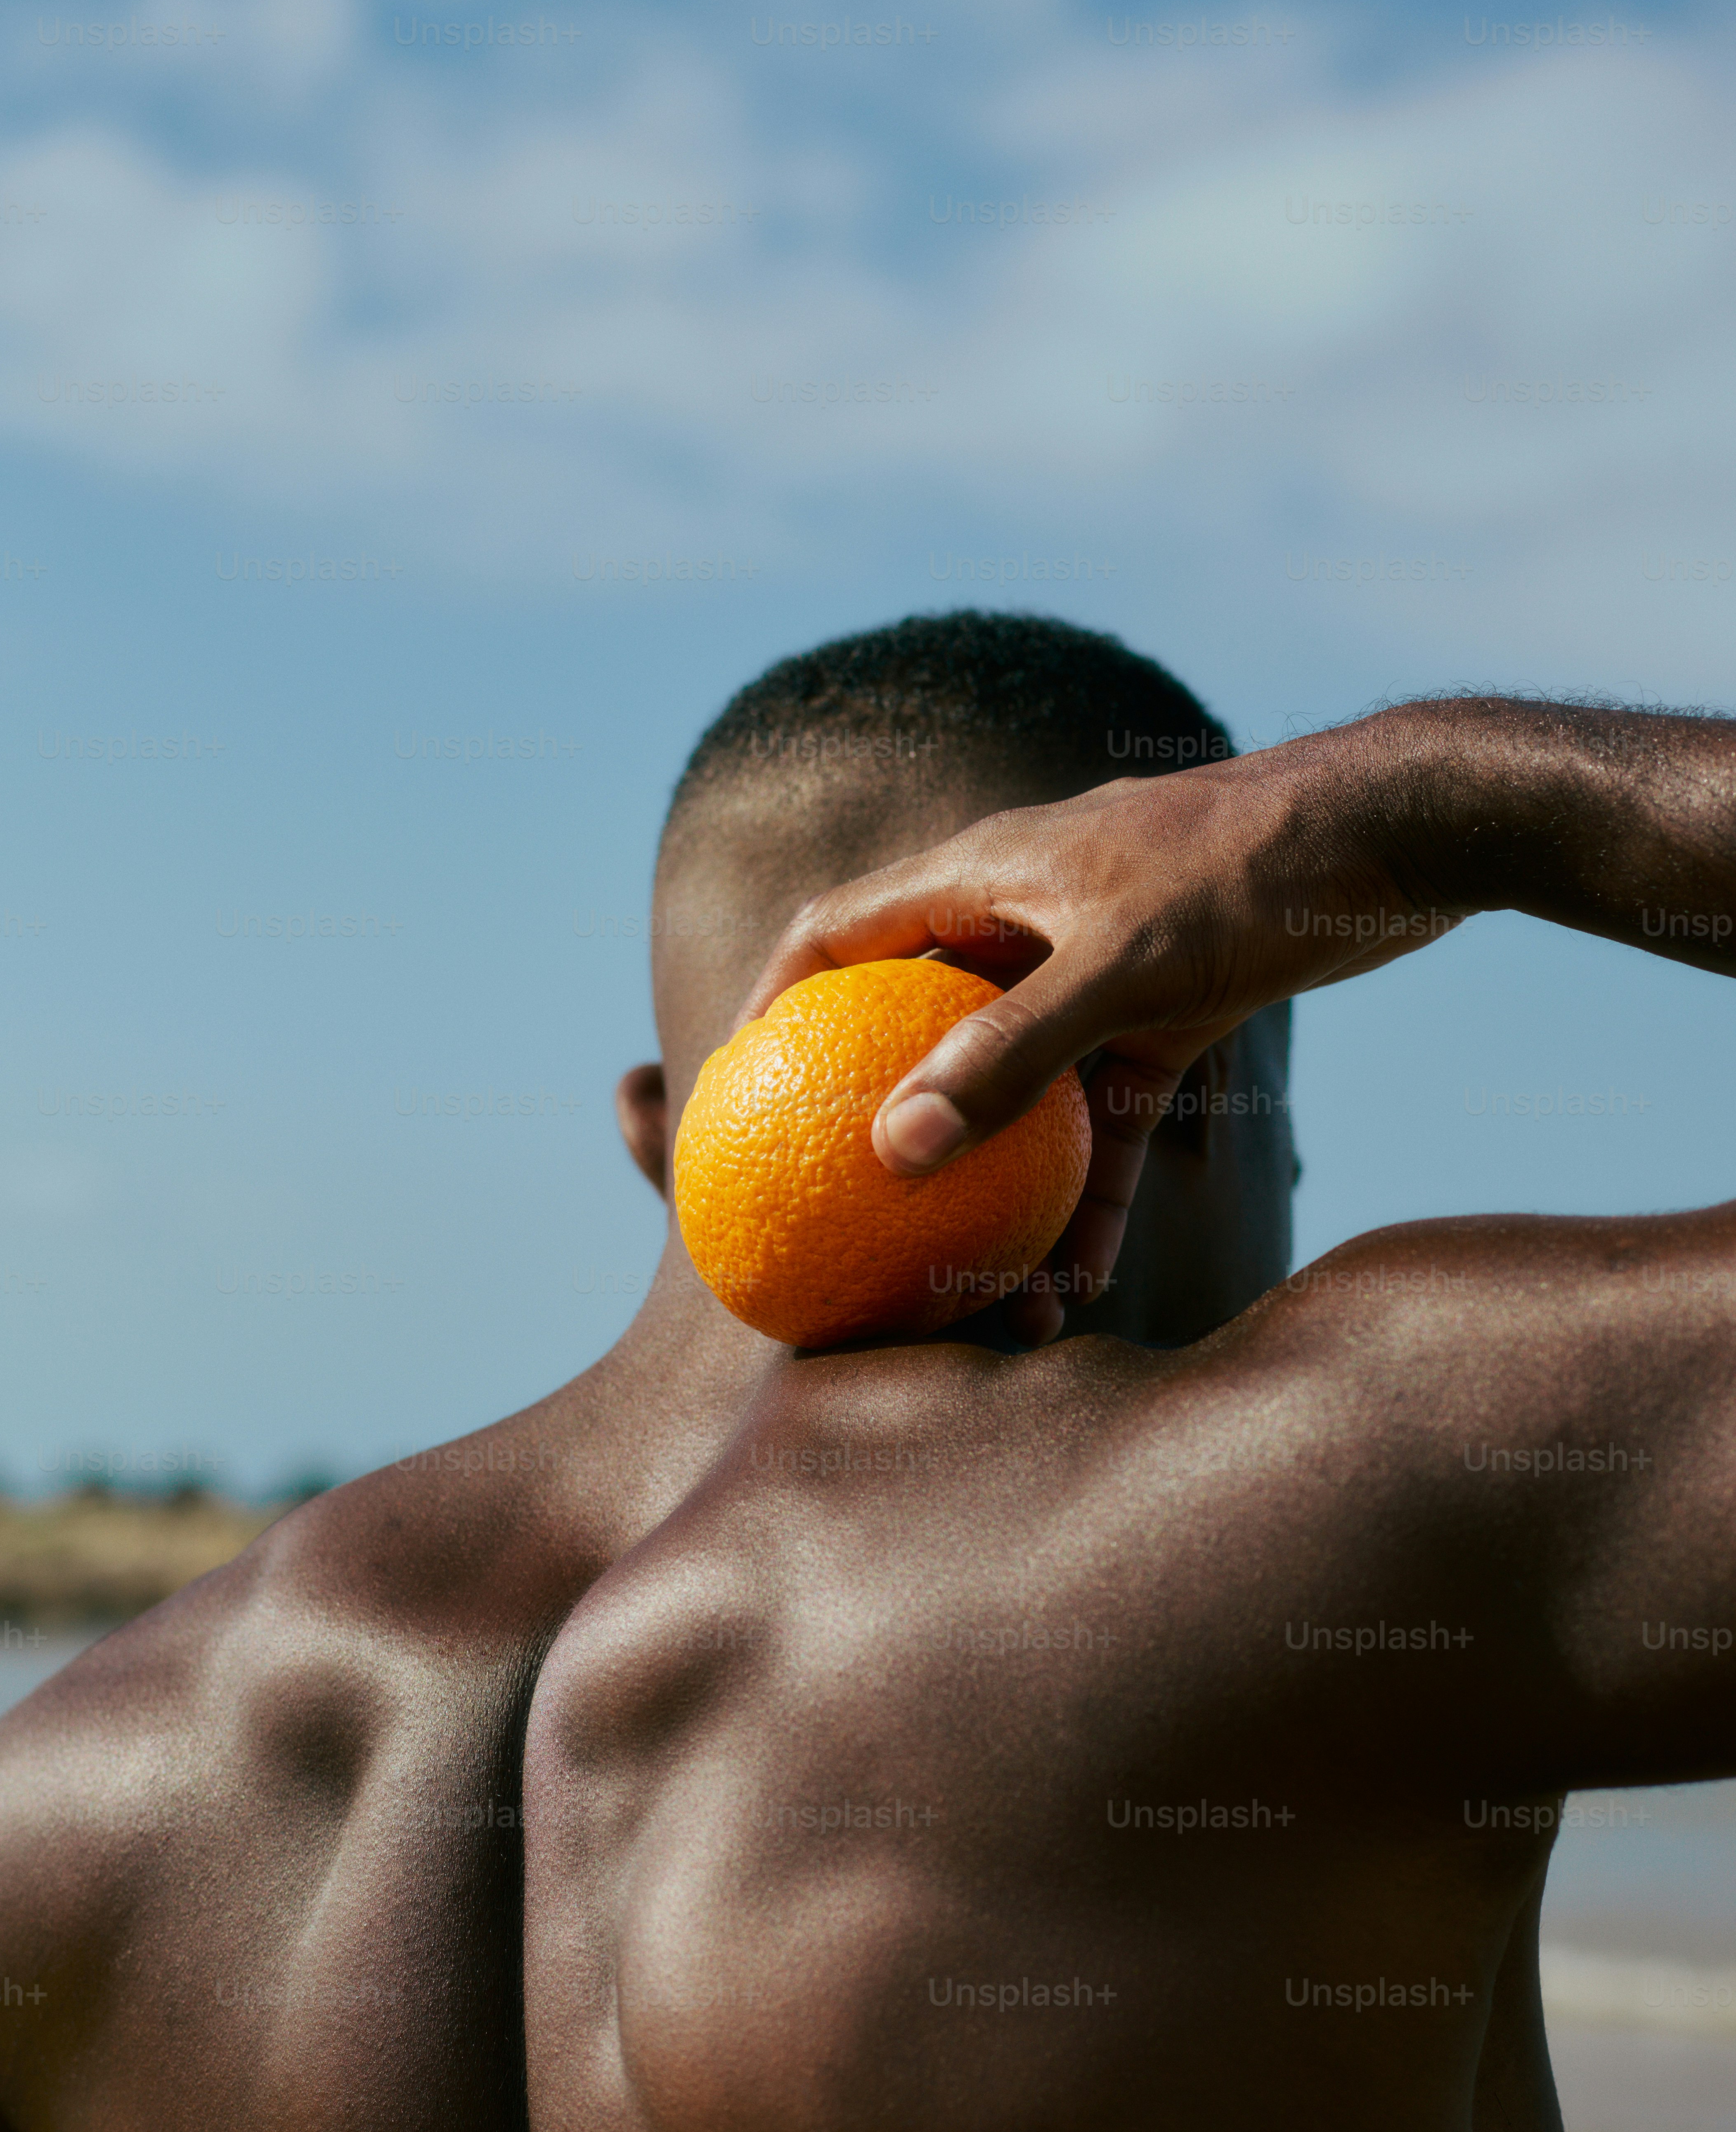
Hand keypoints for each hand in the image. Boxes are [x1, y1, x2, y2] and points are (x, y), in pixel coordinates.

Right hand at [738, 717, 1468, 1341]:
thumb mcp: (1123, 965)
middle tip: (844, 1221)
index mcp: (983, 876)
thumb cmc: (1251, 871)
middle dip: (882, 1128)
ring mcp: (1091, 978)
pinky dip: (1088, 1197)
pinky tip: (1079, 1284)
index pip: (836, 936)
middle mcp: (1022, 926)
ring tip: (977, 1294)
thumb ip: (1010, 1054)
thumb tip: (893, 1148)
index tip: (732, 1093)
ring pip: (1014, 1099)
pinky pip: (1103, 1127)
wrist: (1398, 837)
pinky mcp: (1164, 1022)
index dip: (770, 1004)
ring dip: (994, 1189)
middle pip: (916, 1034)